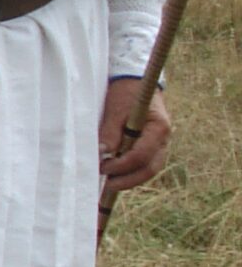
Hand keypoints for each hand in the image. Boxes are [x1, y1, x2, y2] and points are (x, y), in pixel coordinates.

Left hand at [98, 77, 170, 195]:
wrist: (135, 81)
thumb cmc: (125, 93)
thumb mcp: (115, 110)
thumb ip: (110, 132)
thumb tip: (102, 154)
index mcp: (159, 128)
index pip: (141, 156)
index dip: (121, 166)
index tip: (102, 168)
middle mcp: (164, 139)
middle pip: (150, 168)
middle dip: (127, 180)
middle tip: (106, 185)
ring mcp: (160, 144)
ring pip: (148, 169)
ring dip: (129, 178)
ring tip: (108, 184)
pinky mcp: (152, 145)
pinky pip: (144, 164)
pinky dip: (130, 171)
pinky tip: (115, 175)